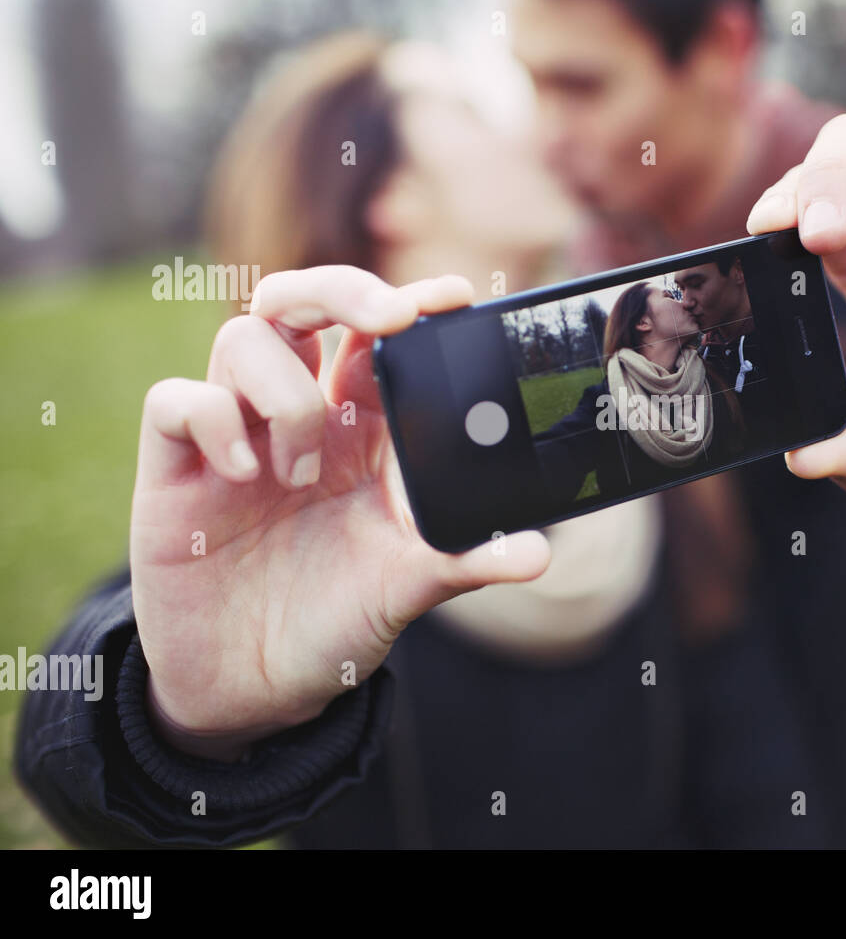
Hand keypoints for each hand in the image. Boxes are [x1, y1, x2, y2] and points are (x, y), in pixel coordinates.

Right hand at [130, 267, 550, 759]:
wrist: (257, 688)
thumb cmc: (339, 619)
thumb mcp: (409, 589)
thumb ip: (468, 561)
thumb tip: (539, 552)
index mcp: (363, 431)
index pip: (378, 337)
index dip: (409, 301)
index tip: (451, 297)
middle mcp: (299, 417)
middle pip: (303, 304)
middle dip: (341, 290)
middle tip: (384, 318)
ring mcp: (235, 437)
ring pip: (243, 339)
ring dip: (284, 392)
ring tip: (299, 474)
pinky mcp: (175, 470)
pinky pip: (175, 400)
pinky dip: (212, 418)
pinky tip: (244, 475)